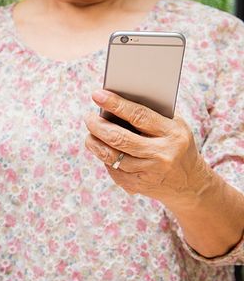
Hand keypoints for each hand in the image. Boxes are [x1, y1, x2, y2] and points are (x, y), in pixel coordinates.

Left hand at [84, 89, 210, 206]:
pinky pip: (113, 170)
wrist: (191, 183)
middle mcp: (162, 154)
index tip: (97, 95)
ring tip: (90, 133)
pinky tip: (102, 149)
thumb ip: (150, 114)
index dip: (116, 104)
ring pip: (111, 156)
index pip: (139, 116)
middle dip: (97, 126)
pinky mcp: (139, 185)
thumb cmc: (176, 145)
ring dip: (94, 142)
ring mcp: (150, 172)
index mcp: (173, 134)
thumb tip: (114, 101)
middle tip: (88, 118)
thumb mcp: (174, 126)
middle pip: (119, 138)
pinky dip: (104, 158)